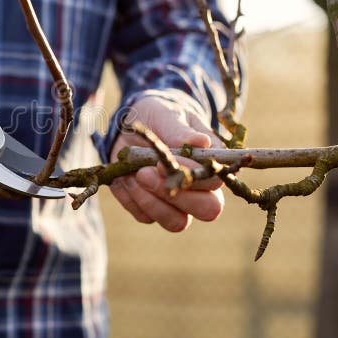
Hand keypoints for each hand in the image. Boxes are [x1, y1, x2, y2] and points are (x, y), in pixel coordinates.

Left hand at [110, 95, 224, 231]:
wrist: (133, 123)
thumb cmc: (159, 116)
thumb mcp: (166, 115)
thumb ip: (180, 130)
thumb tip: (202, 142)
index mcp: (210, 163)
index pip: (214, 181)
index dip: (189, 176)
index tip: (161, 162)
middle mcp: (201, 189)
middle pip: (207, 210)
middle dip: (176, 197)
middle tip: (144, 173)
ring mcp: (178, 204)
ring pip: (176, 222)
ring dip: (151, 201)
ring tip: (133, 175)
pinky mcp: (153, 210)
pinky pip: (145, 216)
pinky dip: (131, 198)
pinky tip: (124, 177)